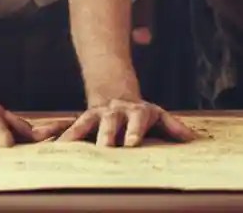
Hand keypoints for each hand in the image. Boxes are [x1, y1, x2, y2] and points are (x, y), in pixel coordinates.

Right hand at [58, 98, 196, 146]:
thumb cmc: (140, 113)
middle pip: (112, 122)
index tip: (132, 143)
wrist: (115, 93)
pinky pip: (71, 126)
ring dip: (78, 133)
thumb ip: (173, 126)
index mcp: (137, 111)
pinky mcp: (84, 119)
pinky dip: (61, 134)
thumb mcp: (158, 116)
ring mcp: (98, 114)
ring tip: (68, 147)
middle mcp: (116, 112)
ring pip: (87, 122)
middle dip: (107, 134)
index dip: (135, 130)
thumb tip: (192, 139)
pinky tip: (51, 145)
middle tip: (104, 148)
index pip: (138, 119)